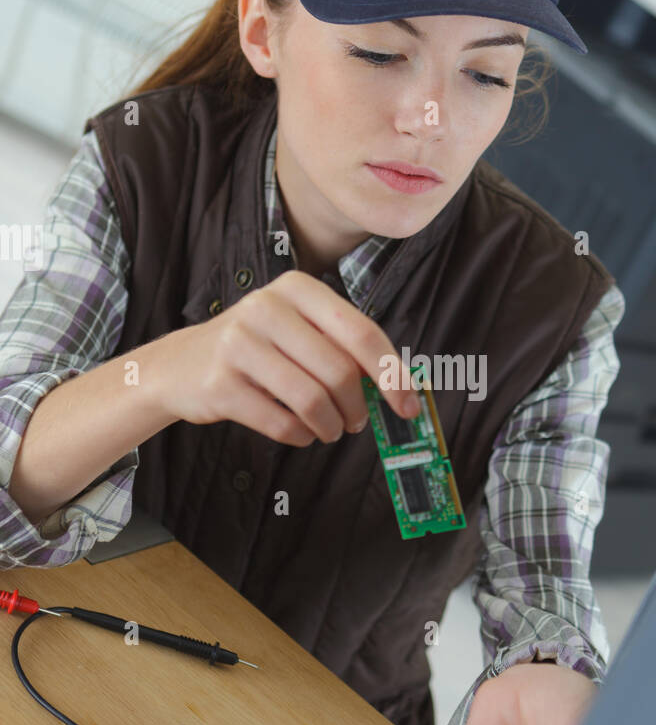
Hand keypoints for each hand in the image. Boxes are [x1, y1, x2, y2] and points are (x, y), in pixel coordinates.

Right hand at [153, 271, 419, 444]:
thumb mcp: (296, 330)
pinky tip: (301, 432)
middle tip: (356, 422)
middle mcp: (266, 308)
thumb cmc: (255, 350)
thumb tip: (399, 387)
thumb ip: (342, 347)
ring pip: (313, 400)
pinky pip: (282, 423)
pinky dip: (302, 436)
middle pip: (339, 371)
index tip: (407, 406)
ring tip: (329, 429)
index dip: (392, 374)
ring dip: (331, 426)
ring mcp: (239, 344)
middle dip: (357, 407)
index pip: (361, 332)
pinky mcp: (221, 384)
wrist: (179, 366)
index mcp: (297, 288)